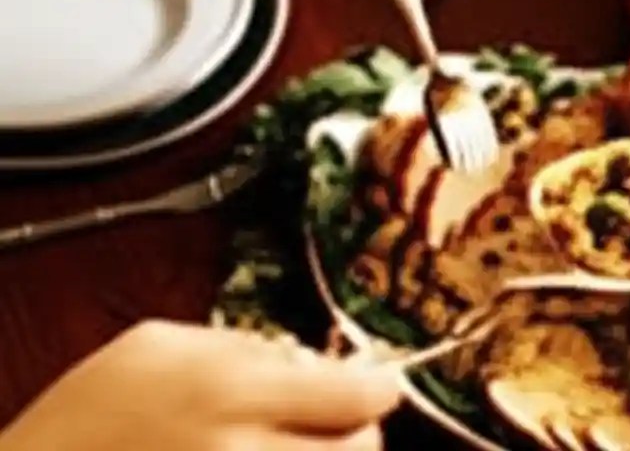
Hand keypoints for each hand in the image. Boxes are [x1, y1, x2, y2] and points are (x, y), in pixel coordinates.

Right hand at [0, 321, 401, 450]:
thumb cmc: (92, 411)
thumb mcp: (164, 344)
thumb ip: (250, 348)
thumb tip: (319, 363)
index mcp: (233, 393)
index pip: (358, 396)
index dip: (380, 387)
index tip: (381, 383)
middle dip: (360, 433)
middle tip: (341, 422)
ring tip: (293, 445)